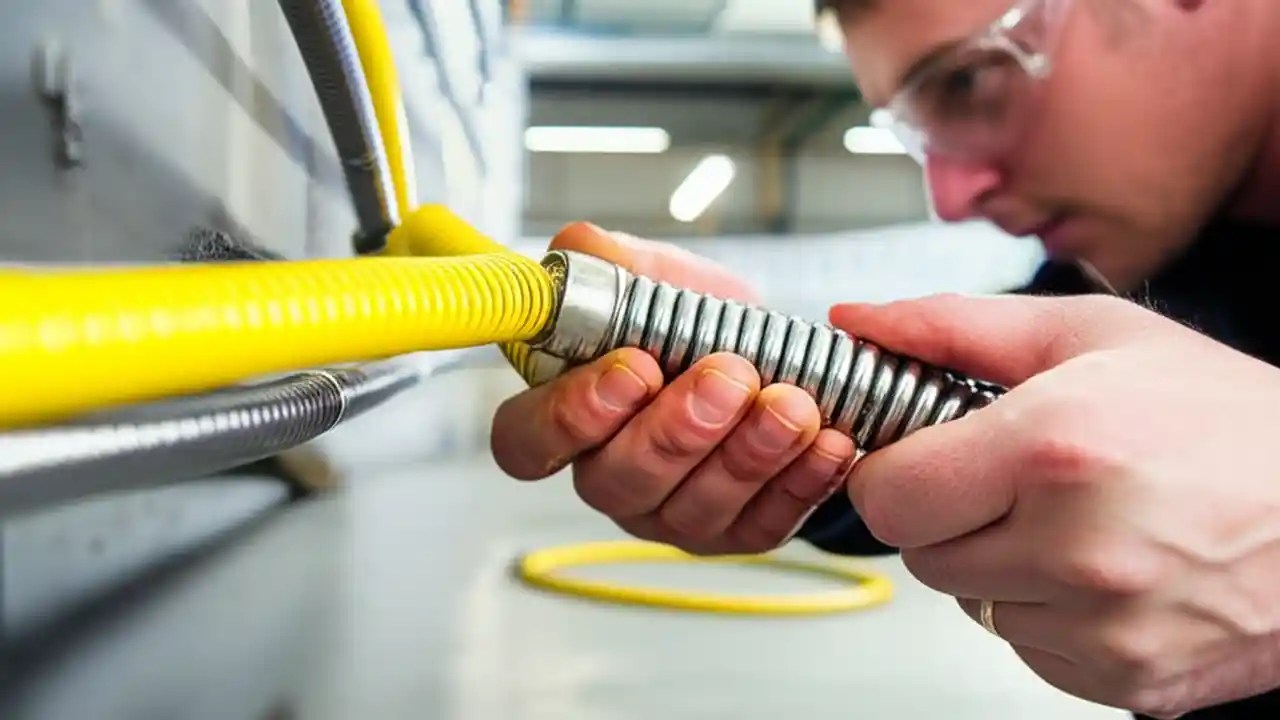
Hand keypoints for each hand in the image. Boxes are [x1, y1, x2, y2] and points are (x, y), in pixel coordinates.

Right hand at [490, 223, 856, 554]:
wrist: (772, 357)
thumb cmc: (694, 325)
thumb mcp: (653, 277)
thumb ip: (608, 264)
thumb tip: (583, 254)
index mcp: (565, 418)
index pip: (528, 441)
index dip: (570, 416)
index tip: (634, 368)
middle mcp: (609, 476)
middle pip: (620, 479)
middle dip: (677, 429)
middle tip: (727, 378)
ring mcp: (671, 515)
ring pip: (695, 507)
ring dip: (748, 454)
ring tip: (791, 405)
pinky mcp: (736, 533)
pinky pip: (764, 523)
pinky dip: (801, 481)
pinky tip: (827, 440)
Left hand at [831, 293, 1279, 717]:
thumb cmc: (1230, 417)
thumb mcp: (1090, 334)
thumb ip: (952, 328)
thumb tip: (858, 323)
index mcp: (1054, 449)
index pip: (885, 495)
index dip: (895, 469)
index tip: (923, 454)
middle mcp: (1076, 547)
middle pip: (921, 553)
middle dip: (949, 512)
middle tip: (1014, 478)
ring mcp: (1105, 628)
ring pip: (974, 604)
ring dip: (1002, 564)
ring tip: (1078, 519)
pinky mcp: (1130, 681)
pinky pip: (1030, 649)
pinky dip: (1049, 613)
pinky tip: (1107, 568)